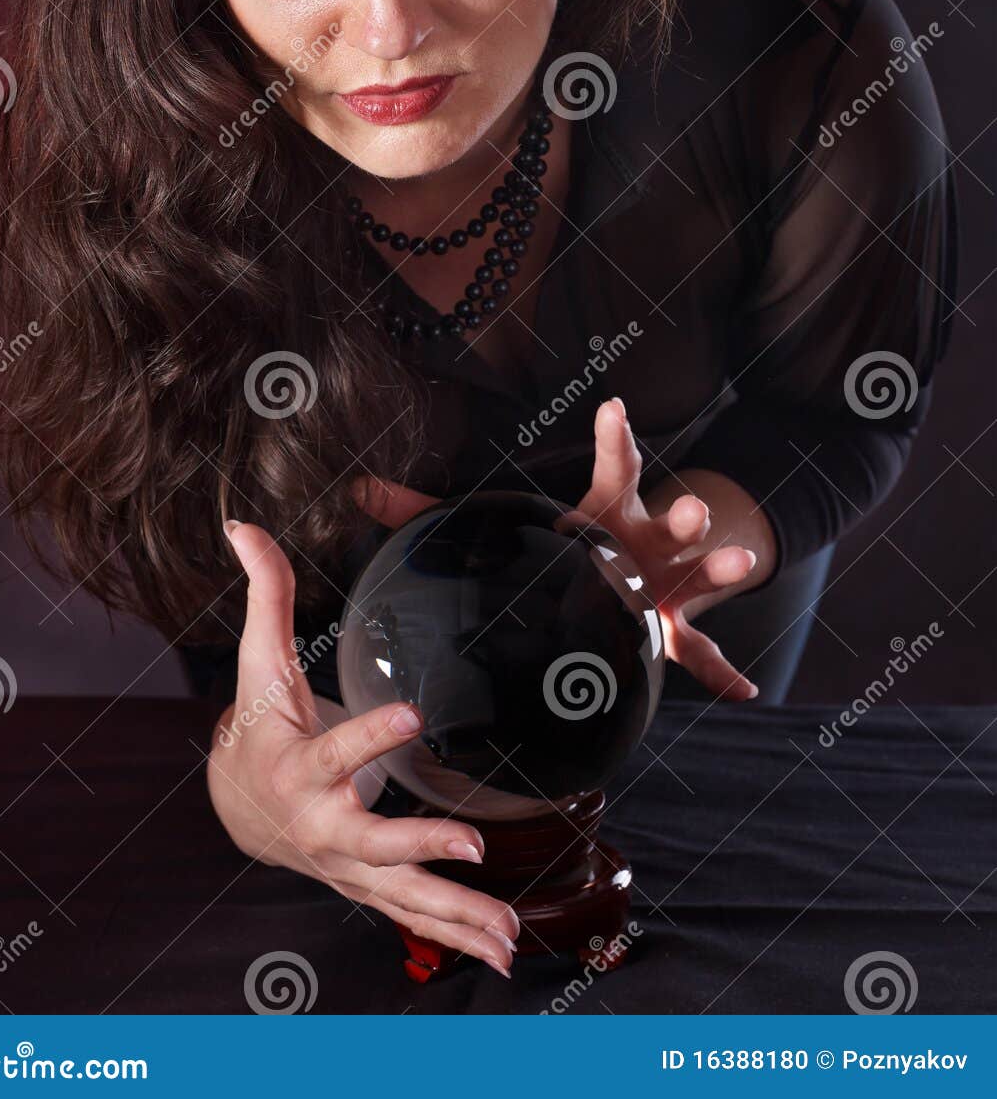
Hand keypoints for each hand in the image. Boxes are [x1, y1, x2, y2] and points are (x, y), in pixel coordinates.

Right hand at [205, 517, 519, 977]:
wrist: (238, 809)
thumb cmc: (257, 725)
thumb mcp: (258, 664)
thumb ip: (265, 594)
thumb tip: (241, 523)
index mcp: (299, 768)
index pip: (338, 750)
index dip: (372, 733)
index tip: (414, 714)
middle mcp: (323, 827)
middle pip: (372, 842)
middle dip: (420, 846)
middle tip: (472, 845)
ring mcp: (349, 865)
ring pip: (404, 895)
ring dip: (459, 915)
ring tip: (512, 933)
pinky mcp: (371, 885)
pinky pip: (417, 916)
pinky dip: (461, 937)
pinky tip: (509, 956)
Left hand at [355, 404, 763, 702]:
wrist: (625, 574)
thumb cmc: (562, 546)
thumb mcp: (503, 522)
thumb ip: (427, 511)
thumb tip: (355, 491)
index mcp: (605, 511)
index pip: (614, 466)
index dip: (614, 437)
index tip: (614, 407)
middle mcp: (645, 541)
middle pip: (668, 522)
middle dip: (685, 516)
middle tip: (692, 510)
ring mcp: (667, 586)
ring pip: (697, 576)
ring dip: (718, 570)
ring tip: (741, 563)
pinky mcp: (673, 632)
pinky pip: (700, 654)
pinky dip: (722, 672)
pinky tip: (743, 691)